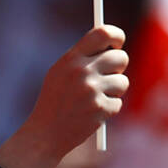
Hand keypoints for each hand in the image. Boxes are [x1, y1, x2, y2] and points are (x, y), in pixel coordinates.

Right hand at [0, 25, 127, 167]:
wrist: (45, 133)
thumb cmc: (54, 100)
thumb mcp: (60, 73)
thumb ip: (82, 58)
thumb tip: (112, 46)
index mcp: (71, 58)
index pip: (103, 34)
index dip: (116, 35)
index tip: (118, 42)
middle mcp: (82, 71)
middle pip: (120, 57)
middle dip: (119, 67)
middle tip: (113, 73)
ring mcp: (92, 91)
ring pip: (123, 82)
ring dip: (114, 91)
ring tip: (95, 98)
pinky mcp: (100, 109)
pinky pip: (118, 103)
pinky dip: (108, 109)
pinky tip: (92, 114)